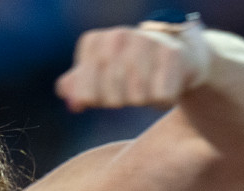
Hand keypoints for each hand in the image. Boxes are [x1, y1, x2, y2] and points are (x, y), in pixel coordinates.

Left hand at [56, 18, 210, 111]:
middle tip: (132, 89)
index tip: (106, 92)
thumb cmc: (134, 69)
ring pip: (137, 97)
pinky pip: (161, 96)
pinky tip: (167, 83)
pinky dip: (164, 98)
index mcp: (94, 42)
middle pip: (111, 97)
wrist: (179, 56)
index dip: (96, 100)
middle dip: (122, 101)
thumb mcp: (101, 76)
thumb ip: (78, 85)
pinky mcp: (172, 54)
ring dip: (145, 99)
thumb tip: (64, 92)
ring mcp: (145, 42)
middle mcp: (117, 37)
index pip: (84, 92)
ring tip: (150, 84)